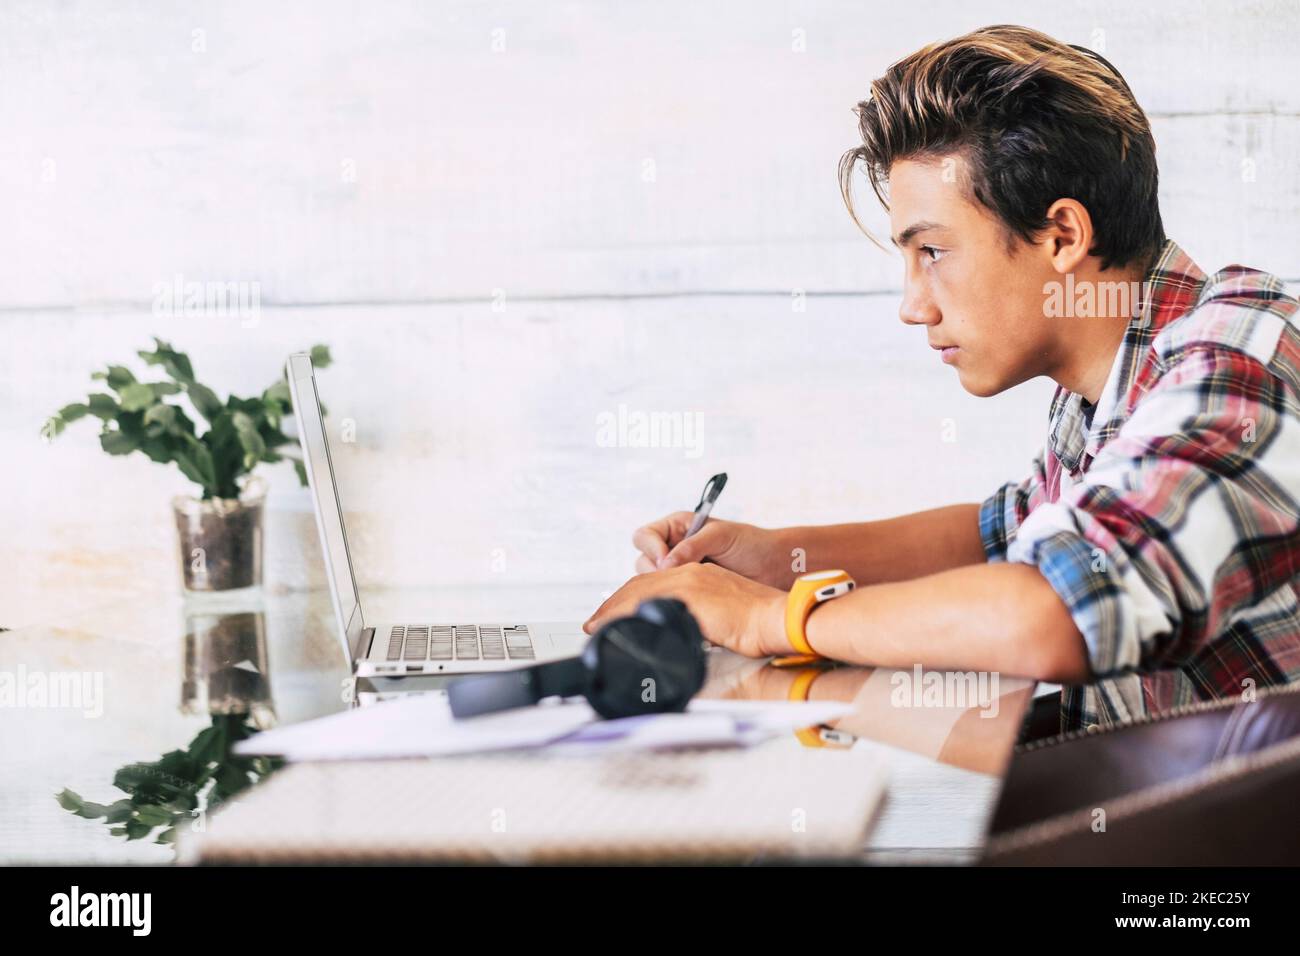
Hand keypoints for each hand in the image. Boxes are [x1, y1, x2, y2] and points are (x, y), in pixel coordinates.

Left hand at [584, 562, 790, 657]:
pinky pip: (645, 599)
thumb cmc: (759, 625)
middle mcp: (693, 572)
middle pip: (642, 582)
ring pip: (638, 588)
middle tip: (596, 621)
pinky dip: (622, 612)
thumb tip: (691, 641)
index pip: (658, 581)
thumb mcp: (725, 620)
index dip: (633, 597)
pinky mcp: (689, 591)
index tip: (616, 613)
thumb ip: (704, 622)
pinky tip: (610, 624)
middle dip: (616, 601)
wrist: (776, 619)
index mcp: (702, 576)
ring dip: (612, 607)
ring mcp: (690, 579)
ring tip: (596, 625)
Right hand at [632, 512, 790, 587]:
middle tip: (678, 579)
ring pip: (652, 582)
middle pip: (643, 561)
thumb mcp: (721, 536)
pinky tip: (692, 600)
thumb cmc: (752, 544)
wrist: (773, 568)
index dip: (652, 549)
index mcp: (678, 528)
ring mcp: (680, 571)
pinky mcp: (689, 591)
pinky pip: (670, 596)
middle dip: (655, 572)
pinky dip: (674, 599)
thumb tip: (665, 563)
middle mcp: (674, 548)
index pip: (645, 536)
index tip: (667, 562)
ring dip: (665, 586)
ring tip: (690, 589)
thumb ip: (692, 546)